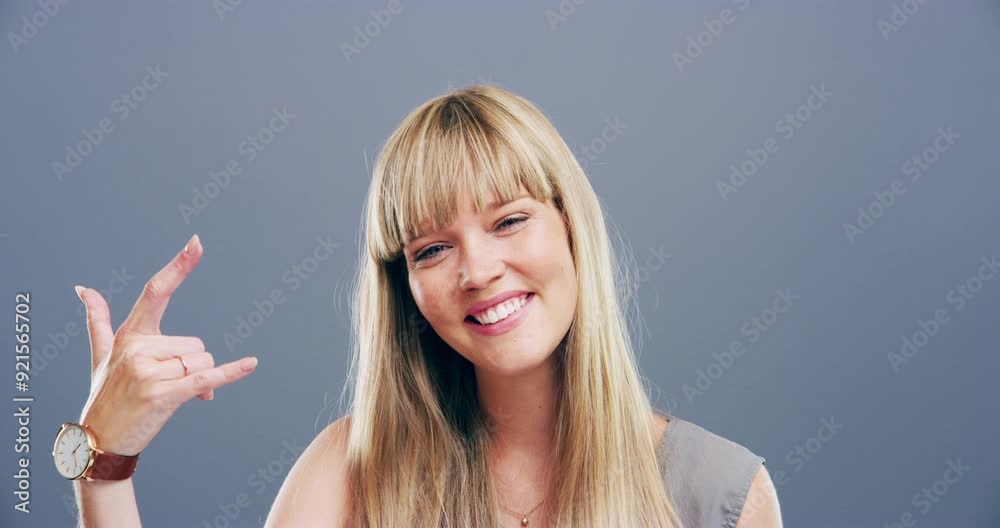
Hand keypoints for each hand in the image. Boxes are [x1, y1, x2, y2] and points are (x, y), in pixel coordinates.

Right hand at [76, 234, 258, 455]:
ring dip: (196, 382)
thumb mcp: (102, 356)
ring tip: (167, 396)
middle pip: (197, 344)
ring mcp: (149, 372)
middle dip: (190, 366)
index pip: (156, 292)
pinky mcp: (164, 395)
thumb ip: (98, 320)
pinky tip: (251, 364)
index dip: (179, 266)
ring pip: (203, 362)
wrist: (100, 442)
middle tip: (163, 386)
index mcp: (130, 336)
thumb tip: (83, 288)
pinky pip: (206, 378)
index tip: (197, 241)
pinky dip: (230, 373)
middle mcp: (138, 349)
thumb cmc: (107, 396)